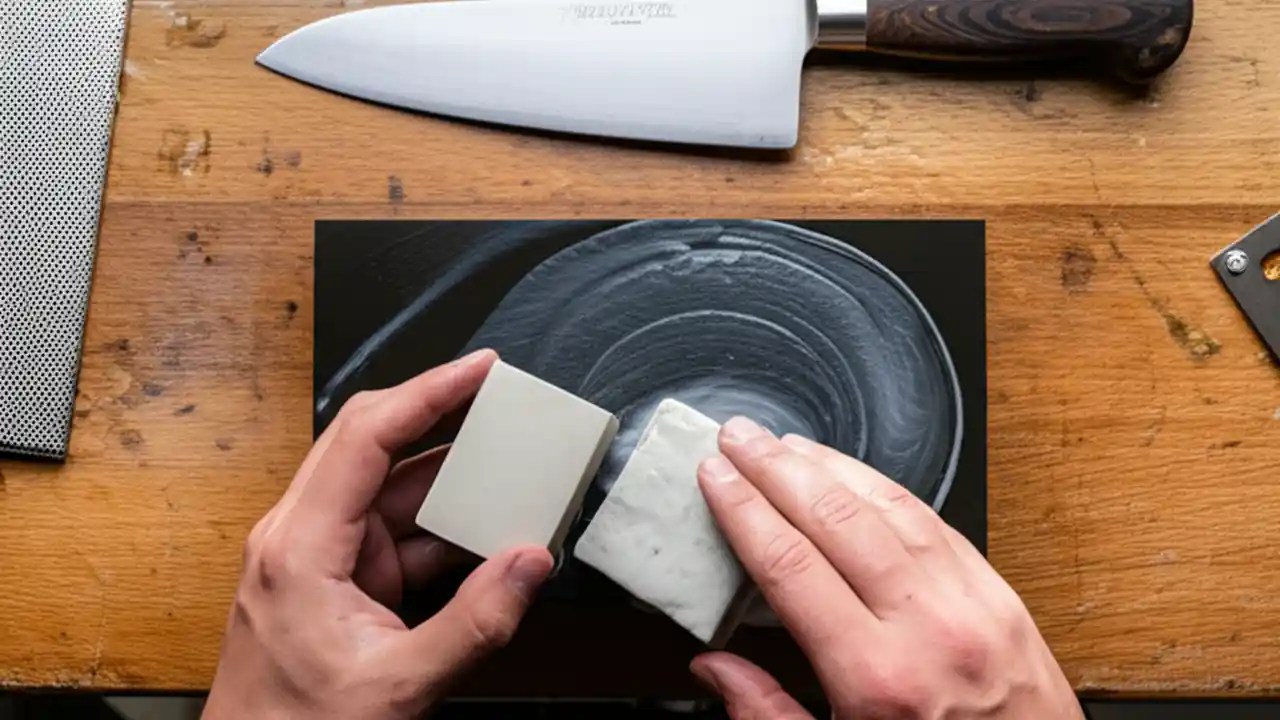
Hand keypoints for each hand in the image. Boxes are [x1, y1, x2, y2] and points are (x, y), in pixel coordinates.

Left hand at [204, 350, 552, 719]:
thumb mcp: (397, 686)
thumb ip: (474, 624)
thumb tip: (529, 564)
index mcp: (299, 547)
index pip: (366, 436)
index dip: (428, 391)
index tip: (479, 369)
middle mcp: (302, 536)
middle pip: (375, 446)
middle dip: (442, 414)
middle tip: (499, 394)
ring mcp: (321, 555)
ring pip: (392, 488)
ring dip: (451, 477)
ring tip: (511, 463)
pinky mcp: (340, 578)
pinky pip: (398, 532)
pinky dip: (445, 528)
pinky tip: (488, 530)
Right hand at [691, 418, 1081, 719]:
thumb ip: (767, 716)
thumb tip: (714, 668)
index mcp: (877, 678)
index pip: (791, 564)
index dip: (744, 510)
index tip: (715, 476)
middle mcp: (929, 630)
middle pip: (836, 520)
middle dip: (778, 469)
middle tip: (739, 437)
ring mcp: (974, 607)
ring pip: (891, 507)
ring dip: (832, 466)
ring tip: (787, 445)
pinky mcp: (1003, 598)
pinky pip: (937, 524)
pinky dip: (889, 491)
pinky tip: (857, 475)